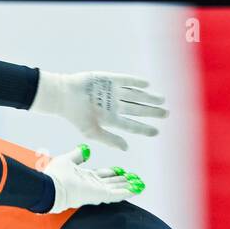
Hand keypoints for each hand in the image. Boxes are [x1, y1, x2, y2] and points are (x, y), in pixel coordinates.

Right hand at [30, 70, 167, 150]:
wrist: (63, 95)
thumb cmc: (75, 115)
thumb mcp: (92, 132)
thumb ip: (109, 139)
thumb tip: (126, 148)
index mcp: (110, 119)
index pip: (131, 125)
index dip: (144, 129)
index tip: (157, 132)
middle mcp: (114, 106)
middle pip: (137, 109)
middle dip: (151, 112)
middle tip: (166, 114)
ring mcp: (113, 92)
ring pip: (135, 96)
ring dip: (148, 98)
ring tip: (162, 100)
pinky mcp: (109, 79)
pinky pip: (126, 81)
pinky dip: (136, 82)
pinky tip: (147, 85)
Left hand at [44, 143, 144, 213]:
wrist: (51, 186)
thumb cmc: (55, 175)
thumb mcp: (67, 160)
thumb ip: (77, 155)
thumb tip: (85, 150)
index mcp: (84, 177)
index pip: (102, 175)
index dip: (112, 172)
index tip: (120, 169)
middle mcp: (92, 185)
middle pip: (111, 182)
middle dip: (123, 180)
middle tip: (134, 177)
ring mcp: (96, 191)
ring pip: (116, 188)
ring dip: (128, 186)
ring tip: (140, 184)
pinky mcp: (99, 195)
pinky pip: (117, 194)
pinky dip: (128, 191)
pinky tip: (137, 189)